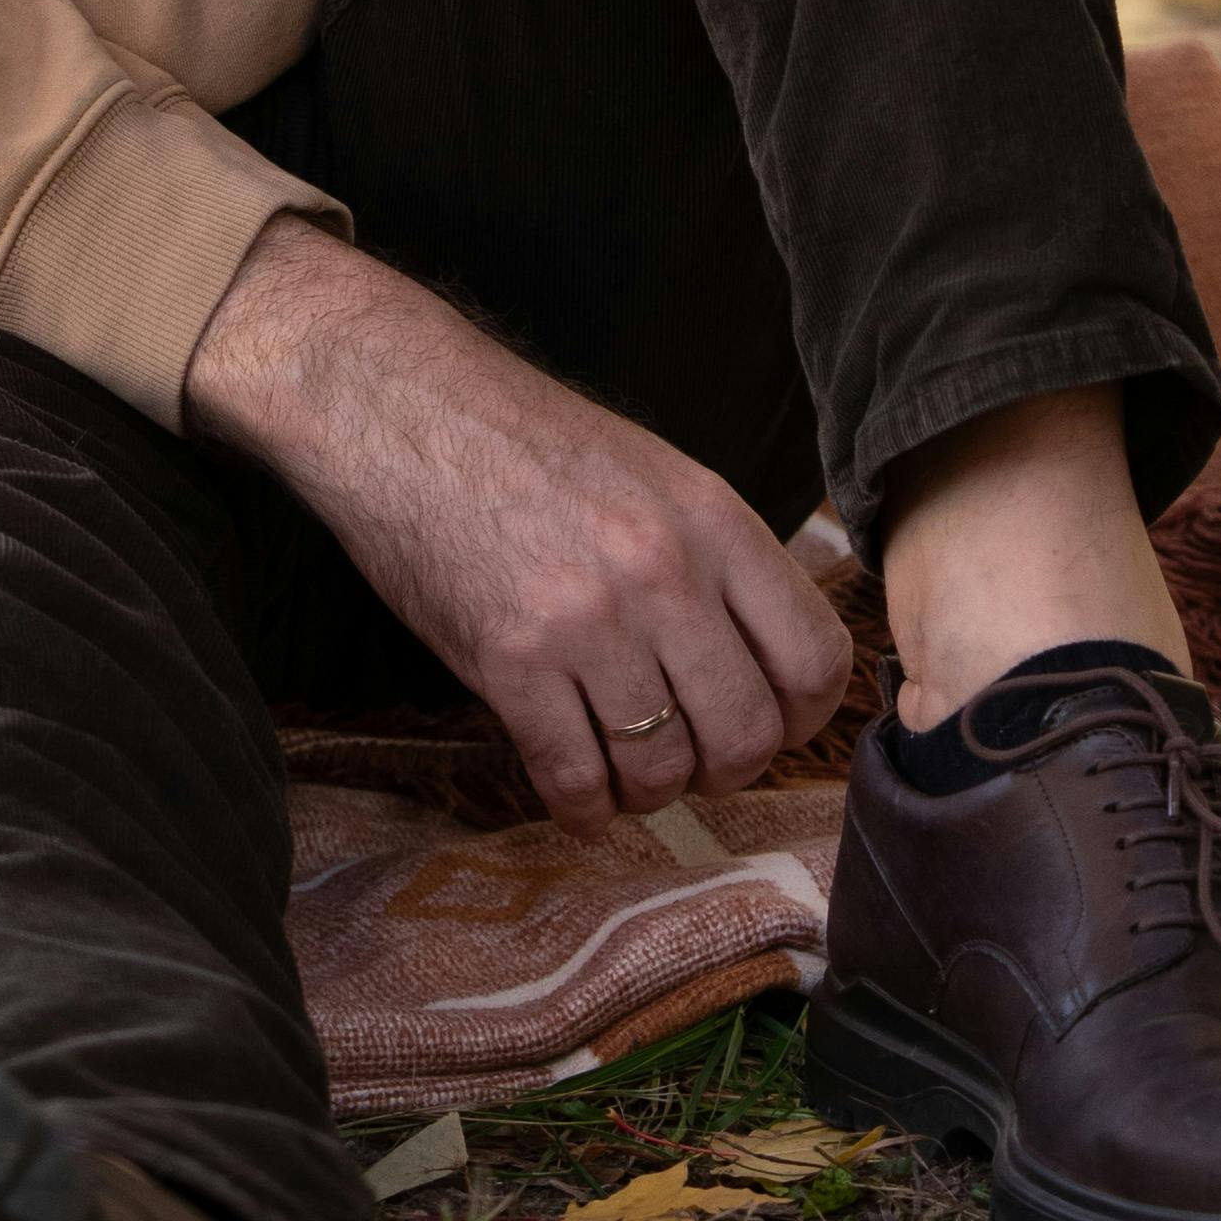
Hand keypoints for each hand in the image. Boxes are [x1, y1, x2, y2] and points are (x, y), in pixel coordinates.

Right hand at [186, 226, 851, 829]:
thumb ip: (719, 562)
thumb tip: (768, 663)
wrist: (404, 412)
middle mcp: (663, 573)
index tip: (773, 722)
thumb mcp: (656, 474)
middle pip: (748, 734)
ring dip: (649, 791)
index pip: (816, 658)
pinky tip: (577, 796)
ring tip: (626, 771)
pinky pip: (573, 779)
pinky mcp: (509, 662)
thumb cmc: (529, 443)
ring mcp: (587, 622)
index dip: (804, 715)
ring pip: (662, 770)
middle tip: (694, 758)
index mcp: (713, 521)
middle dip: (727, 769)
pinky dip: (583, 808)